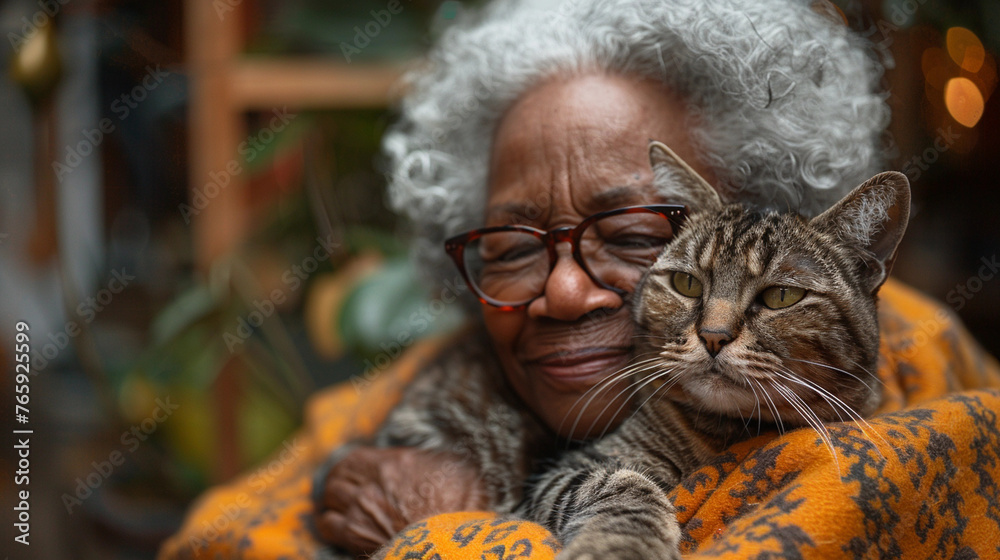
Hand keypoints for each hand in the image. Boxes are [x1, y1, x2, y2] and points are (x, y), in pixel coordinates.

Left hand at [315, 446, 489, 554]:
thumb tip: (428, 460)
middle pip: (335, 478)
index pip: (353, 458)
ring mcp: (358, 513)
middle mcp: (367, 486)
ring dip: (331, 501)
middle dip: (338, 481)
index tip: (356, 469)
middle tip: (343, 486)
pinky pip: (328, 527)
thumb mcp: (453, 465)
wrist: (449, 544)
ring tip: (337, 504)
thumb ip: (430, 460)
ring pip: (328, 500)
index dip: (352, 464)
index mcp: (388, 463)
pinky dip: (328, 523)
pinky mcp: (354, 538)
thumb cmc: (459, 504)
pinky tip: (335, 525)